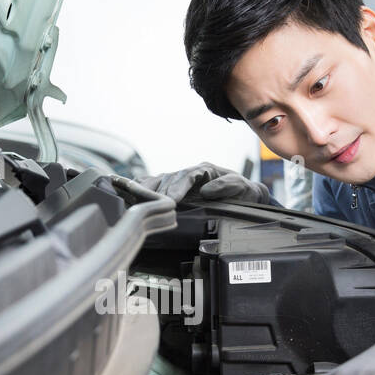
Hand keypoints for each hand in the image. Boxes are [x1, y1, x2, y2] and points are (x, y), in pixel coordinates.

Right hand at [137, 162, 269, 203]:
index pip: (187, 176)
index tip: (171, 200)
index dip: (178, 187)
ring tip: (136, 200)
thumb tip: (207, 190)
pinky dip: (142, 188)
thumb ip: (225, 185)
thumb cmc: (241, 190)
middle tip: (151, 205)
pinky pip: (155, 185)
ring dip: (148, 190)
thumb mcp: (240, 186)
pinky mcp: (174, 187)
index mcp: (204, 169)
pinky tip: (130, 193)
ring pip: (159, 181)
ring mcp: (180, 179)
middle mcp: (189, 172)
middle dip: (160, 191)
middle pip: (169, 178)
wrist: (244, 194)